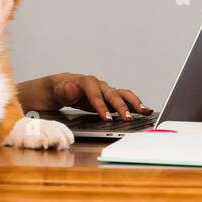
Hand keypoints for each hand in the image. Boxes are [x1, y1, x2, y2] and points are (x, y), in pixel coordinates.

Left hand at [17, 73, 151, 123]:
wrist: (57, 88)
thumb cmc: (57, 90)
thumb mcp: (56, 91)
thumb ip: (64, 90)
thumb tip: (71, 87)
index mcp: (85, 82)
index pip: (95, 93)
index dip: (101, 105)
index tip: (106, 118)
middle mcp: (98, 85)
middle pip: (112, 94)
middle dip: (120, 106)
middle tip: (127, 119)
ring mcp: (104, 91)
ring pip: (122, 95)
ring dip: (133, 103)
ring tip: (144, 112)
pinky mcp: (108, 98)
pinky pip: (123, 99)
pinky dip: (134, 105)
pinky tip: (145, 111)